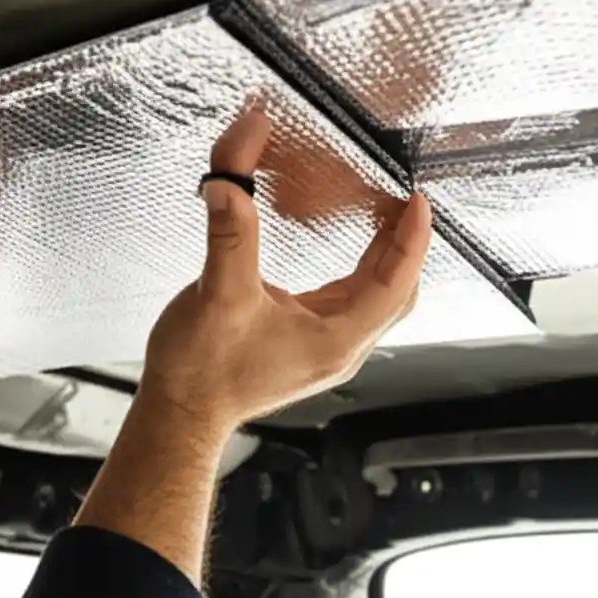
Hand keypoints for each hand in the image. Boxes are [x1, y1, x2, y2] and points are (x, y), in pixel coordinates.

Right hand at [141, 110, 431, 431]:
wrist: (180, 411)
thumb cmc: (201, 373)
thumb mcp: (219, 295)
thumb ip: (231, 235)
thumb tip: (230, 186)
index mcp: (334, 341)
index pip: (395, 285)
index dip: (411, 240)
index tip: (418, 202)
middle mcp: (338, 347)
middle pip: (395, 290)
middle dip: (404, 244)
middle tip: (404, 201)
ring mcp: (324, 346)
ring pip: (374, 295)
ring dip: (383, 255)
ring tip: (383, 213)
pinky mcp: (306, 340)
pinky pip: (349, 299)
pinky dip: (359, 268)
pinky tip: (350, 246)